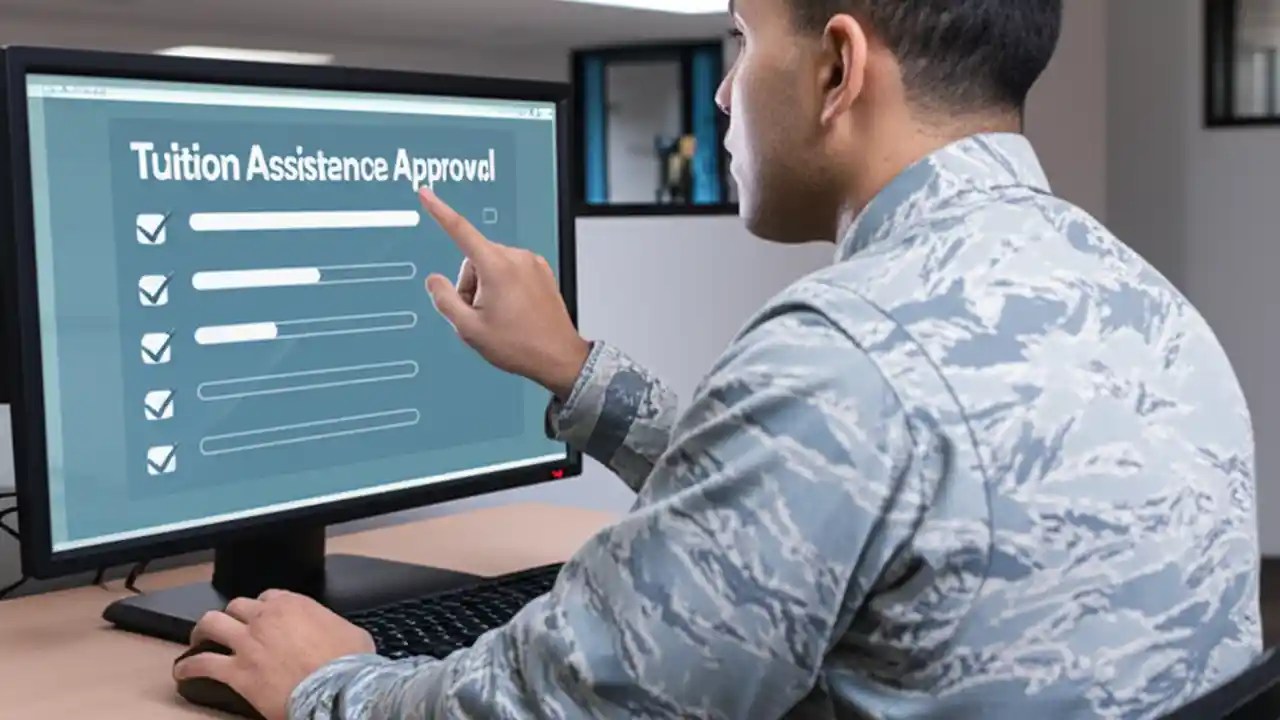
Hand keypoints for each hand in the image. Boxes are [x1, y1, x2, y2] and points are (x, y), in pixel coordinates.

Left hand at [173, 590, 375, 719]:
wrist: (337, 688)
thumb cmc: (348, 664)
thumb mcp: (351, 634)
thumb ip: (333, 626)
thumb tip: (336, 635)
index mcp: (293, 605)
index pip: (268, 596)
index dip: (263, 608)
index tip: (263, 617)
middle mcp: (265, 618)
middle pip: (236, 606)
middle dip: (231, 615)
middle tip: (229, 626)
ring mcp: (247, 644)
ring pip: (211, 625)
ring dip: (202, 631)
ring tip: (198, 639)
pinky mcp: (236, 672)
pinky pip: (202, 664)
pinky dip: (188, 668)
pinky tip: (183, 673)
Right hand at [418, 187, 589, 398]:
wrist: (558, 357)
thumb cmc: (518, 345)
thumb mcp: (469, 329)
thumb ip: (444, 299)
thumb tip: (434, 280)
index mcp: (497, 267)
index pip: (460, 230)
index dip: (439, 211)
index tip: (426, 194)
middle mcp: (517, 258)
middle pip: (474, 260)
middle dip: (470, 285)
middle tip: (481, 316)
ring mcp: (532, 263)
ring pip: (492, 266)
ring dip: (487, 287)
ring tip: (500, 317)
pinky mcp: (542, 270)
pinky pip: (511, 270)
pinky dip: (505, 286)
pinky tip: (513, 311)